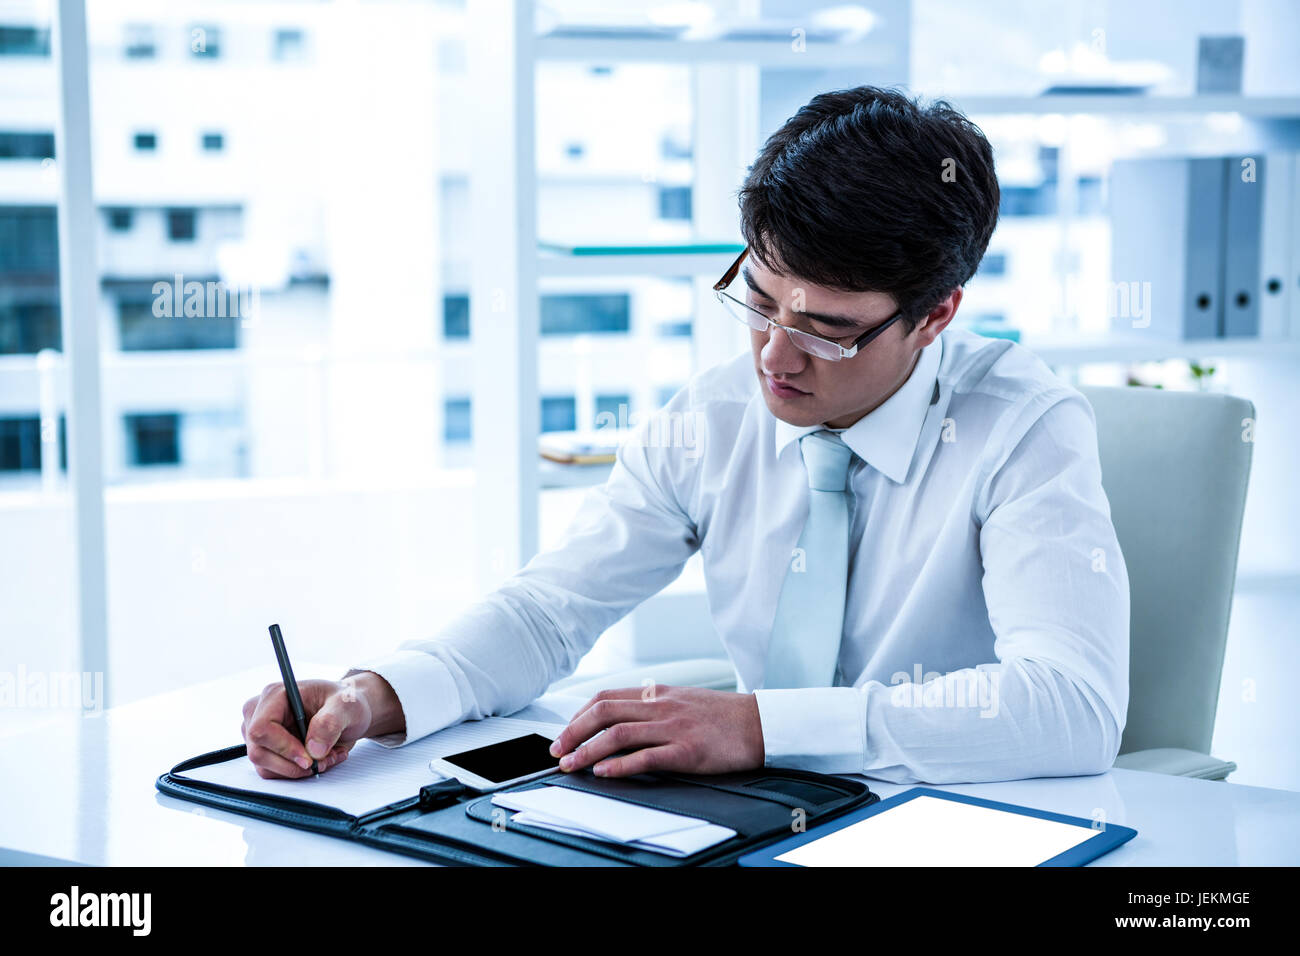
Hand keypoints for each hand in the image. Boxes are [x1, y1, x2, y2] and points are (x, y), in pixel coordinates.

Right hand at [240, 672, 399, 778]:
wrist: (347, 712)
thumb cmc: (344, 702)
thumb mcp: (346, 705)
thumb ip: (331, 722)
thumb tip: (313, 750)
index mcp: (275, 694)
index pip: (261, 728)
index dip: (283, 748)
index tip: (309, 759)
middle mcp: (260, 712)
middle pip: (259, 752)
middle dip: (294, 765)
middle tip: (324, 761)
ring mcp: (260, 733)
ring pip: (265, 767)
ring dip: (298, 770)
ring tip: (327, 758)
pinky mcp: (266, 749)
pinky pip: (273, 771)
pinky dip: (297, 772)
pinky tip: (319, 760)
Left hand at [547, 685, 764, 777]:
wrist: (762, 723)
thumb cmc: (723, 717)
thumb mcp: (684, 700)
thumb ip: (654, 707)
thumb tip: (622, 720)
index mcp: (658, 693)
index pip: (606, 697)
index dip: (578, 715)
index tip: (564, 733)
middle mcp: (661, 706)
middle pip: (605, 712)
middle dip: (573, 732)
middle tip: (556, 751)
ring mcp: (674, 727)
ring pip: (619, 733)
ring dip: (588, 750)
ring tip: (571, 765)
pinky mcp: (688, 750)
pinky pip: (647, 756)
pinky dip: (621, 765)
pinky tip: (604, 773)